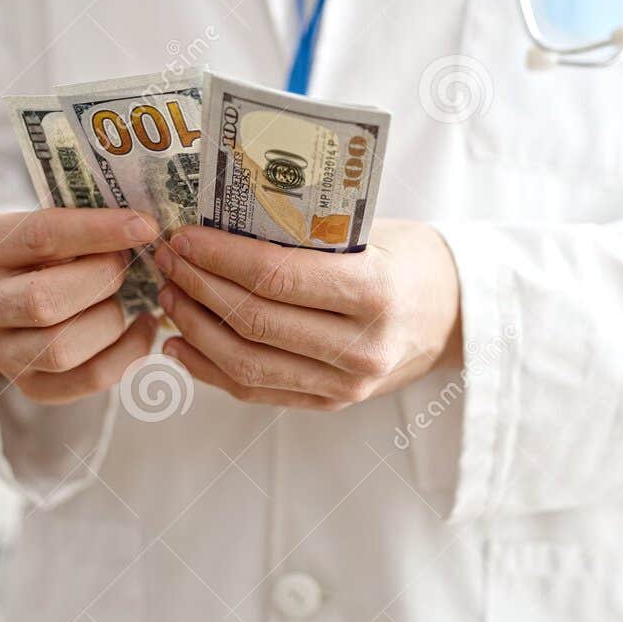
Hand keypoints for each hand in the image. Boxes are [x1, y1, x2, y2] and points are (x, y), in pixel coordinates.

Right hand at [0, 208, 159, 403]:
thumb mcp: (56, 223)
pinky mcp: (31, 386)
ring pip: (62, 348)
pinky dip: (129, 353)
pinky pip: (89, 378)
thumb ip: (85, 222)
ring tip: (123, 299)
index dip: (98, 231)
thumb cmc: (52, 250)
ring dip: (110, 319)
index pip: (39, 236)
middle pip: (42, 301)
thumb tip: (142, 228)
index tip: (145, 226)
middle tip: (127, 265)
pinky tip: (142, 327)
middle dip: (101, 280)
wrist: (26, 293)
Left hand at [153, 220, 461, 410]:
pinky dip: (209, 368)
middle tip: (168, 259)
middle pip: (255, 321)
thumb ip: (307, 232)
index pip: (278, 278)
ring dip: (195, 327)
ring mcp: (345, 384)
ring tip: (169, 294)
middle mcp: (361, 348)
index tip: (185, 237)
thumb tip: (223, 218)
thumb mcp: (370, 232)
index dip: (220, 258)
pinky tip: (180, 341)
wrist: (454, 315)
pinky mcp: (329, 403)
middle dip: (199, 287)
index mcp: (375, 294)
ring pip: (247, 364)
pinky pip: (255, 390)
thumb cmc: (407, 260)